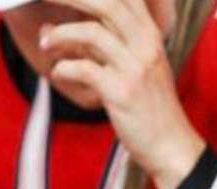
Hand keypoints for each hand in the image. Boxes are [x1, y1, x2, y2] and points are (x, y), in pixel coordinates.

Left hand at [40, 0, 204, 188]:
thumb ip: (95, 46)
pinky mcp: (122, 92)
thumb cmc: (148, 107)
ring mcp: (135, 68)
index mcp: (150, 34)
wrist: (170, 146)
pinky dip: (65, 68)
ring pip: (92, 32)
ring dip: (61, 35)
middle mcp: (146, 45)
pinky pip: (84, 69)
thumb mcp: (129, 67)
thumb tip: (49, 30)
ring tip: (46, 44)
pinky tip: (59, 73)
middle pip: (107, 2)